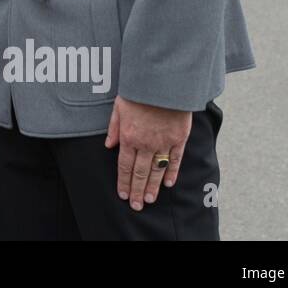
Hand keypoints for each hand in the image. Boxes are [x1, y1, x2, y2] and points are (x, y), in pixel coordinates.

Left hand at [104, 96, 192, 210]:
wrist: (163, 82)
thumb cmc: (138, 92)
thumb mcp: (119, 106)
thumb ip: (114, 127)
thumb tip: (108, 146)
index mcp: (129, 136)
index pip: (124, 166)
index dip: (123, 182)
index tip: (122, 194)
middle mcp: (145, 143)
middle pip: (140, 173)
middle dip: (136, 190)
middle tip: (135, 206)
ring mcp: (163, 143)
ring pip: (157, 170)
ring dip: (152, 187)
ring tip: (148, 200)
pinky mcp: (179, 139)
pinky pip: (175, 160)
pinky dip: (172, 173)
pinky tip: (168, 184)